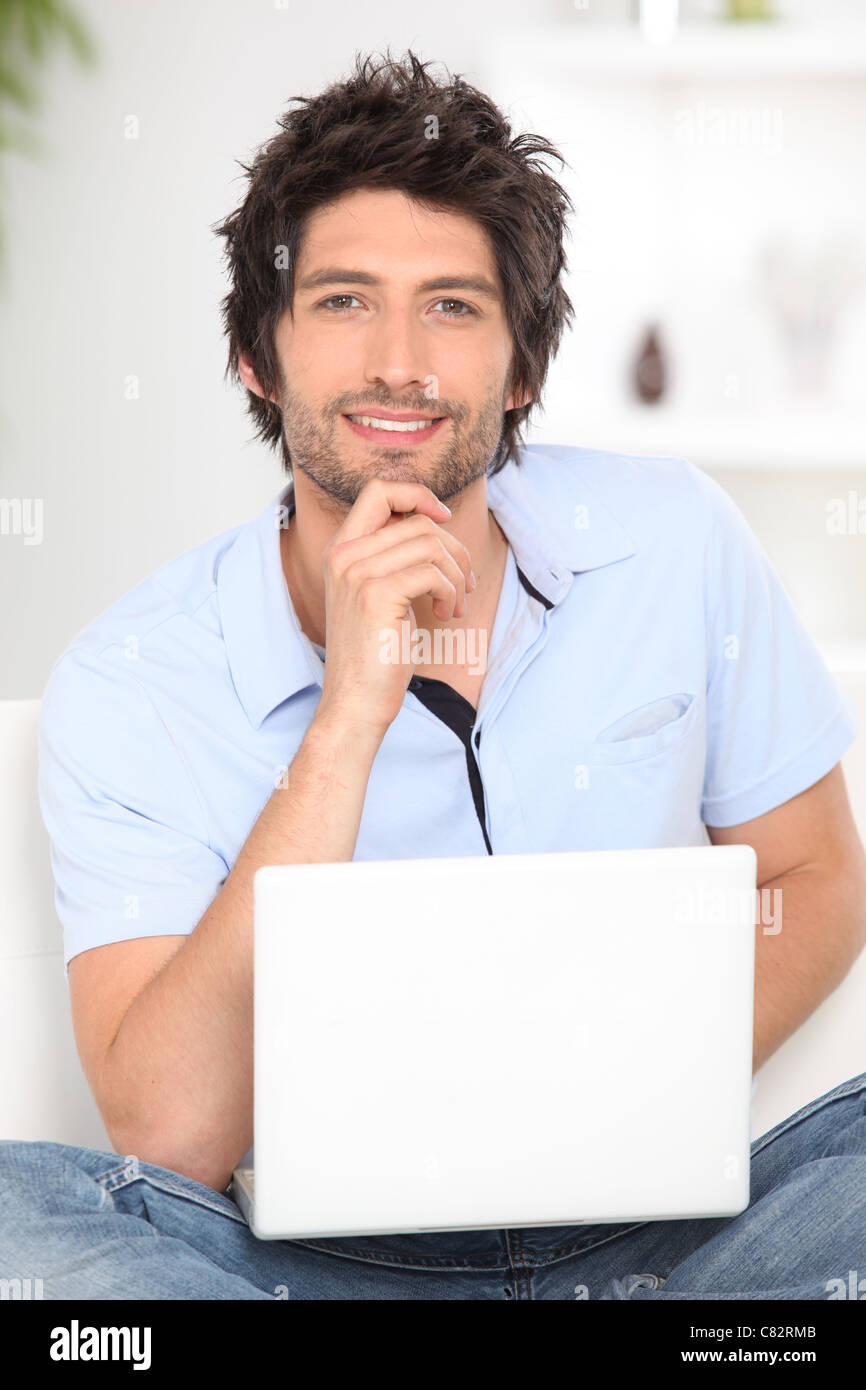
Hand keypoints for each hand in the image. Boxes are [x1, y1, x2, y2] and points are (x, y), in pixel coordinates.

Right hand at [314, 479, 475, 738]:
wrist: (355, 702)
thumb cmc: (376, 654)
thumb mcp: (379, 595)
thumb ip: (394, 557)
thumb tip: (439, 525)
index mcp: (340, 550)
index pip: (378, 491)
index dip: (418, 495)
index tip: (444, 519)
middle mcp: (343, 555)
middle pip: (416, 521)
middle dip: (454, 550)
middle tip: (464, 585)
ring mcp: (357, 572)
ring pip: (431, 544)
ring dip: (457, 575)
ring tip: (455, 605)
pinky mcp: (377, 594)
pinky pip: (434, 573)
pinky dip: (452, 593)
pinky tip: (446, 616)